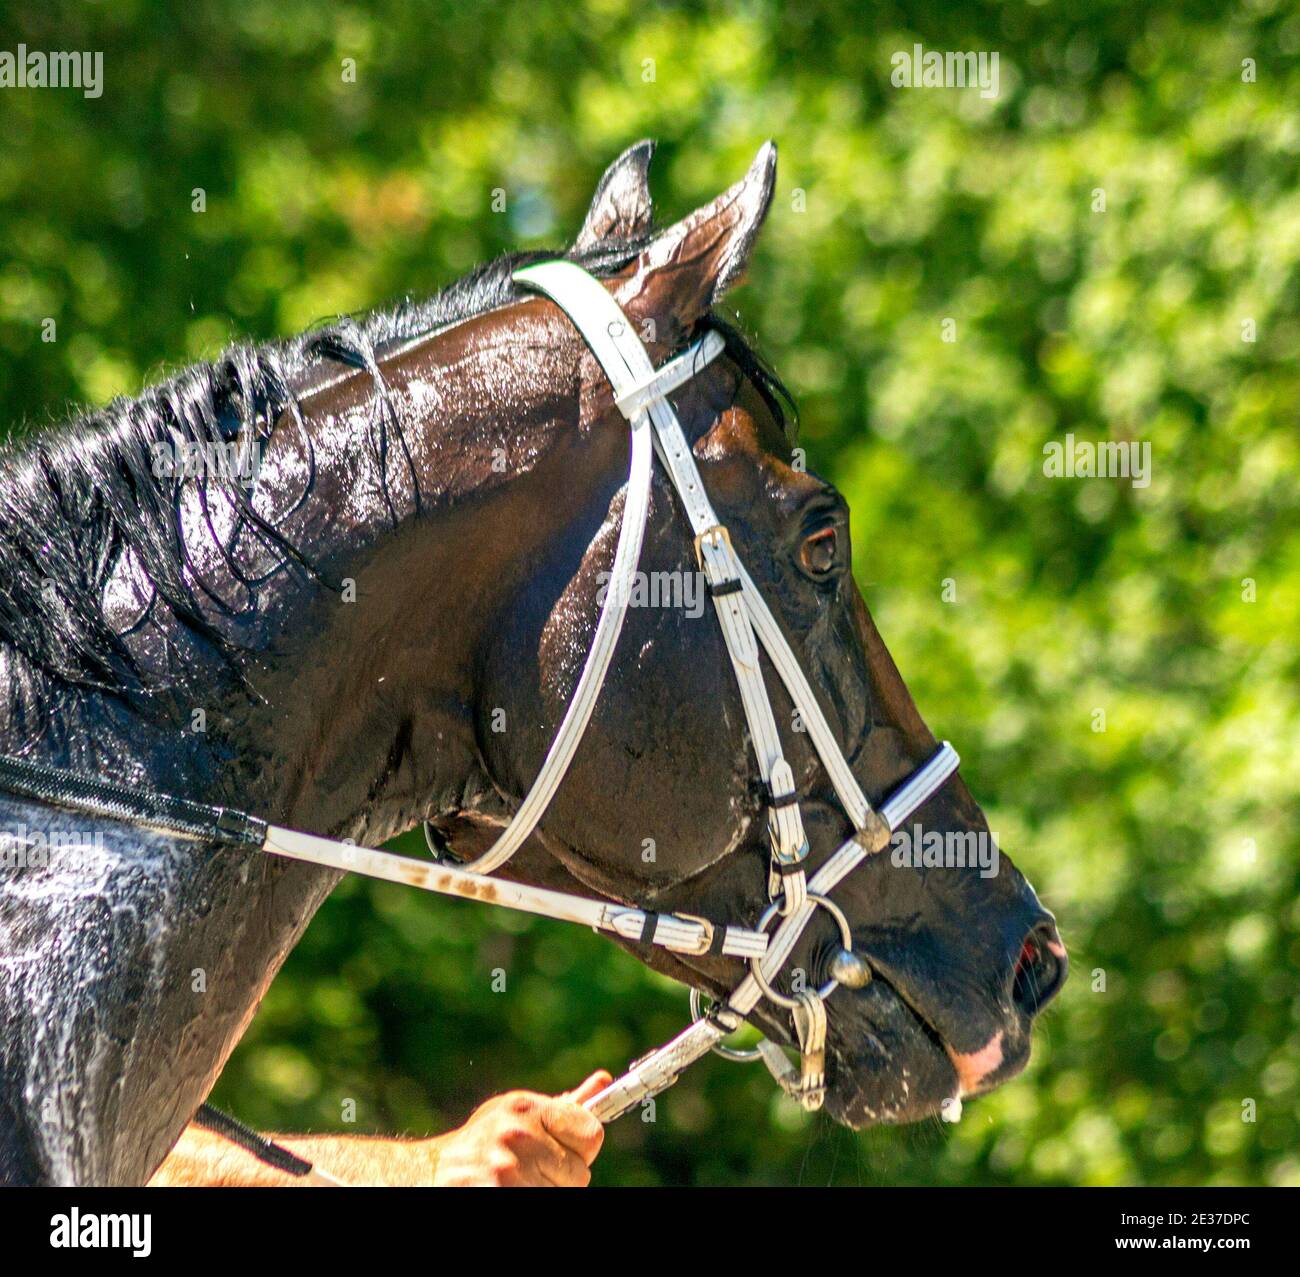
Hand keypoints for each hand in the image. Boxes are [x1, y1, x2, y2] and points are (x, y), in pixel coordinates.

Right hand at [431, 1071, 610, 1185]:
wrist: (432, 1173)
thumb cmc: (484, 1142)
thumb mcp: (519, 1115)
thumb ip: (564, 1107)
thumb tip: (604, 1081)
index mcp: (526, 1108)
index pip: (591, 1133)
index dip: (580, 1147)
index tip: (564, 1150)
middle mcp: (517, 1137)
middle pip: (579, 1173)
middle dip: (559, 1176)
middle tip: (529, 1170)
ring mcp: (506, 1172)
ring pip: (562, 1194)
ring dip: (542, 1191)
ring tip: (513, 1181)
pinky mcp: (497, 1195)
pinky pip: (544, 1201)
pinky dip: (530, 1198)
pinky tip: (506, 1189)